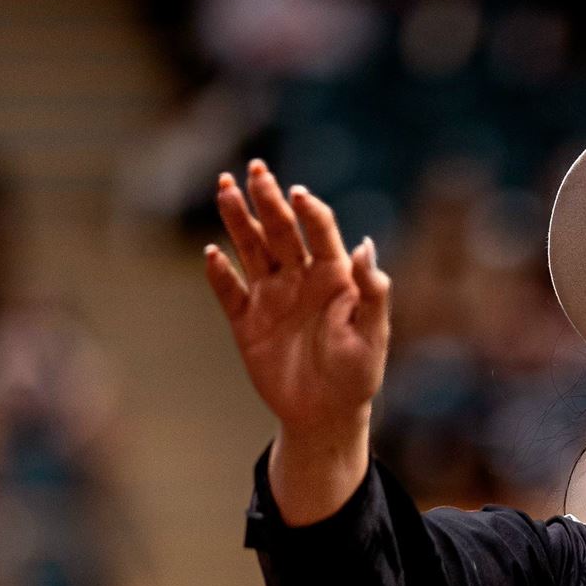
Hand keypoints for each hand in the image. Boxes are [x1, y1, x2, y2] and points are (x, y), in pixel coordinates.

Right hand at [205, 160, 389, 440]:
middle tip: (255, 169)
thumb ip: (372, 294)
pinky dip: (219, 273)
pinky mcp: (246, 322)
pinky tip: (212, 254)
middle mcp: (300, 279)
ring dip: (238, 220)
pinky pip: (229, 291)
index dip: (310, 212)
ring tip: (226, 188)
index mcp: (333, 278)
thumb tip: (365, 247)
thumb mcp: (372, 338)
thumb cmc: (357, 376)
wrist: (325, 416)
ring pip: (251, 249)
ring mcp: (271, 297)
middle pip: (281, 230)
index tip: (299, 194)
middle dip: (268, 199)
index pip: (320, 232)